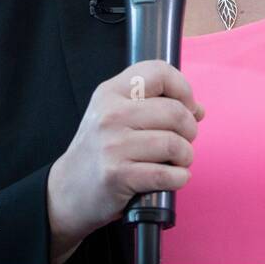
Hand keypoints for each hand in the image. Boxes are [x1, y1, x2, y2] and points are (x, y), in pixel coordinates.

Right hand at [46, 60, 203, 263]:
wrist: (67, 191)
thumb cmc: (99, 151)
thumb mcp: (115, 115)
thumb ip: (153, 105)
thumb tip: (197, 109)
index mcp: (110, 92)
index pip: (159, 72)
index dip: (183, 89)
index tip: (186, 107)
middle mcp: (110, 114)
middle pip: (175, 111)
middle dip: (190, 129)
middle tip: (183, 141)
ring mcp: (112, 145)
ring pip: (175, 144)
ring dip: (186, 157)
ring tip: (177, 162)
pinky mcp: (117, 176)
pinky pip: (167, 174)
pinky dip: (180, 178)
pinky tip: (172, 178)